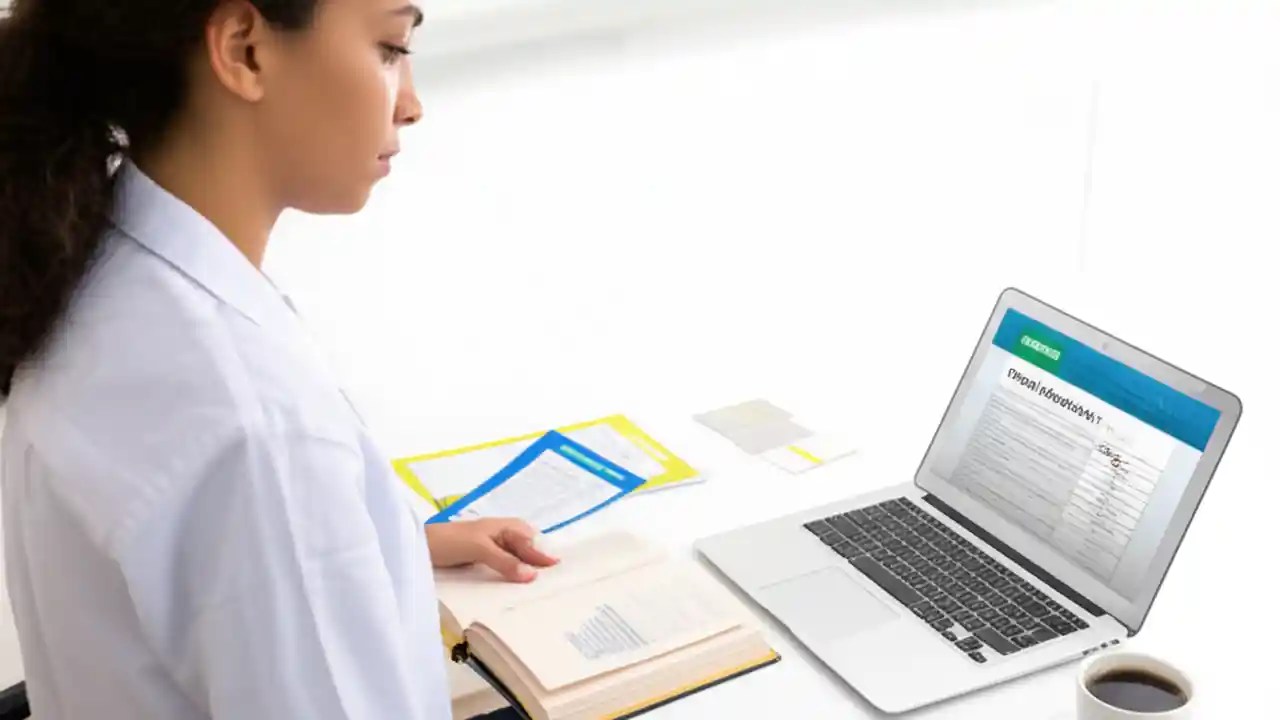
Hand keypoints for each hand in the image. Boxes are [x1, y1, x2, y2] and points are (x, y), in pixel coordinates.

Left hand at [425, 518, 558, 582]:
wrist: (418, 545)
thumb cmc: (450, 540)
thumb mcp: (480, 549)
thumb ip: (505, 561)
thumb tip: (532, 575)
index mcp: (503, 526)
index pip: (530, 541)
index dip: (543, 554)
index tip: (559, 568)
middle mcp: (500, 535)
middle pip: (525, 548)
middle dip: (538, 560)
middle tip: (555, 579)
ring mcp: (490, 548)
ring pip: (515, 558)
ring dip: (525, 569)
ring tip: (538, 587)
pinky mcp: (481, 560)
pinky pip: (503, 566)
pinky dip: (511, 574)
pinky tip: (514, 586)